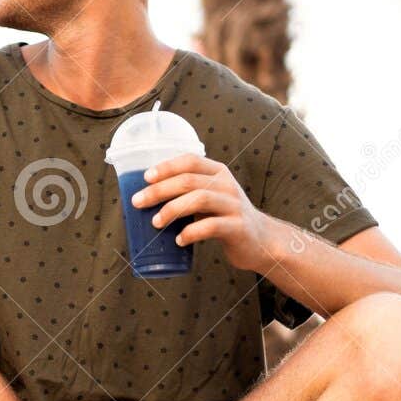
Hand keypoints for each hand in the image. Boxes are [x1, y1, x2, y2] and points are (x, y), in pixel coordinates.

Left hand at [130, 152, 283, 273]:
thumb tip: (145, 197)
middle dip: (159, 190)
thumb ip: (187, 193)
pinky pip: (211, 227)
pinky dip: (191, 233)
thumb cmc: (225, 218)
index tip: (146, 177)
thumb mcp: (210, 198)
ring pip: (199, 199)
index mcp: (218, 173)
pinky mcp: (238, 228)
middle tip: (138, 203)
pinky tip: (179, 240)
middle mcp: (227, 185)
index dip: (167, 166)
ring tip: (156, 222)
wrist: (261, 240)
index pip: (190, 160)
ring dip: (172, 210)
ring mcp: (234, 206)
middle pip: (189, 180)